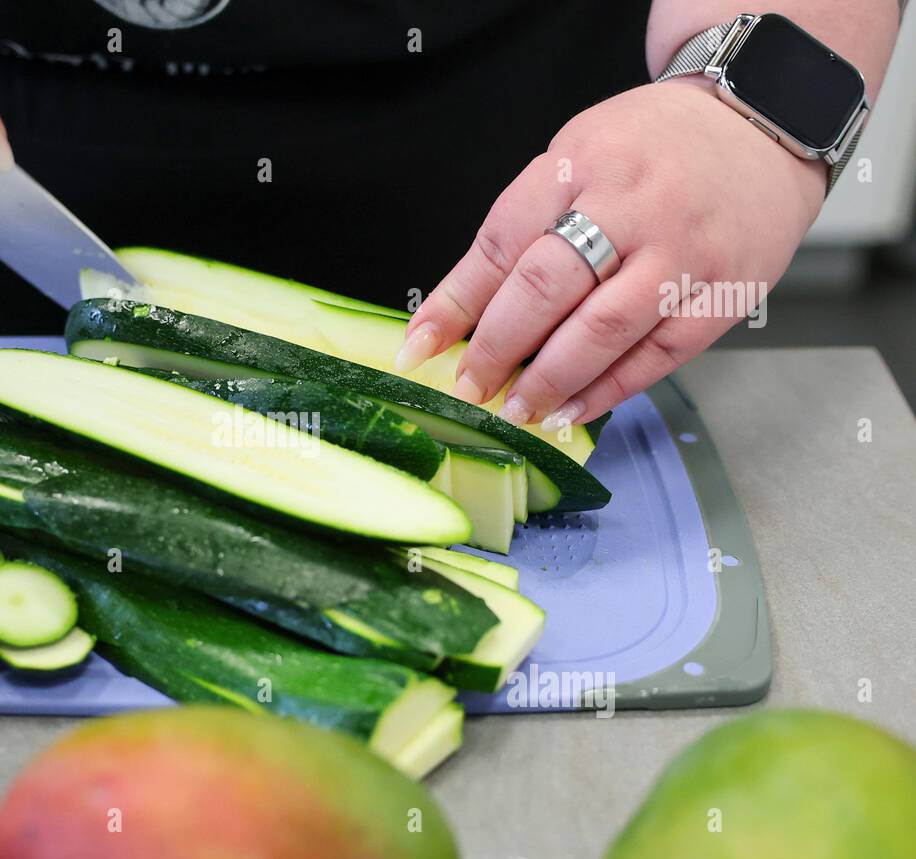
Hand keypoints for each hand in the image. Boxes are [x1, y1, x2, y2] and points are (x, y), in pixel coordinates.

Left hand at [398, 80, 825, 428]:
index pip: (505, 240)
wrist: (760, 127)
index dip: (456, 303)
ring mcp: (685, 253)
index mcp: (584, 162)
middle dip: (498, 348)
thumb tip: (454, 315)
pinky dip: (608, 390)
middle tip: (469, 387)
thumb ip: (519, 230)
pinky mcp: (723, 294)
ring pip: (604, 330)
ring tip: (516, 410)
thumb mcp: (573, 160)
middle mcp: (636, 205)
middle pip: (549, 287)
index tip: (420, 348)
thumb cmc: (651, 150)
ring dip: (551, 380)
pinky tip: (571, 409)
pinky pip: (657, 356)